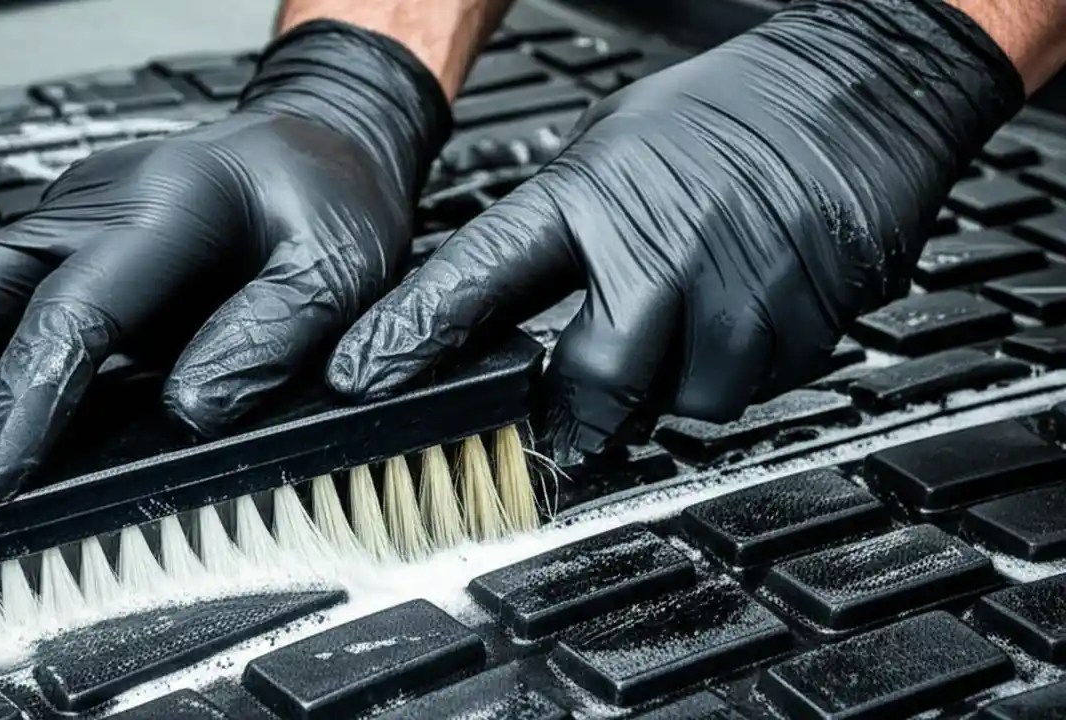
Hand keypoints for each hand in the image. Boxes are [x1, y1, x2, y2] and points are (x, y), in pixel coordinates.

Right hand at [0, 21, 448, 503]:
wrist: (317, 146)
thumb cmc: (328, 205)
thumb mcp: (337, 269)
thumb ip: (270, 336)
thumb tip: (189, 412)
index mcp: (175, 204)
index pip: (80, 304)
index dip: (28, 393)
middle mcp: (105, 204)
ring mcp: (77, 221)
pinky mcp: (72, 247)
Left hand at [327, 0, 1022, 458]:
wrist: (859, 96)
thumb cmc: (726, 118)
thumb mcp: (611, 152)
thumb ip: (557, 237)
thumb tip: (492, 309)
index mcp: (594, 199)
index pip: (481, 276)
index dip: (413, 334)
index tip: (361, 380)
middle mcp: (660, 255)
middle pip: (589, 388)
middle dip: (570, 417)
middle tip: (564, 420)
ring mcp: (734, 301)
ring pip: (674, 407)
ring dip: (664, 390)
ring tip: (684, 322)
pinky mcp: (797, 337)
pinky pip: (741, 396)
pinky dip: (726, 375)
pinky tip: (735, 317)